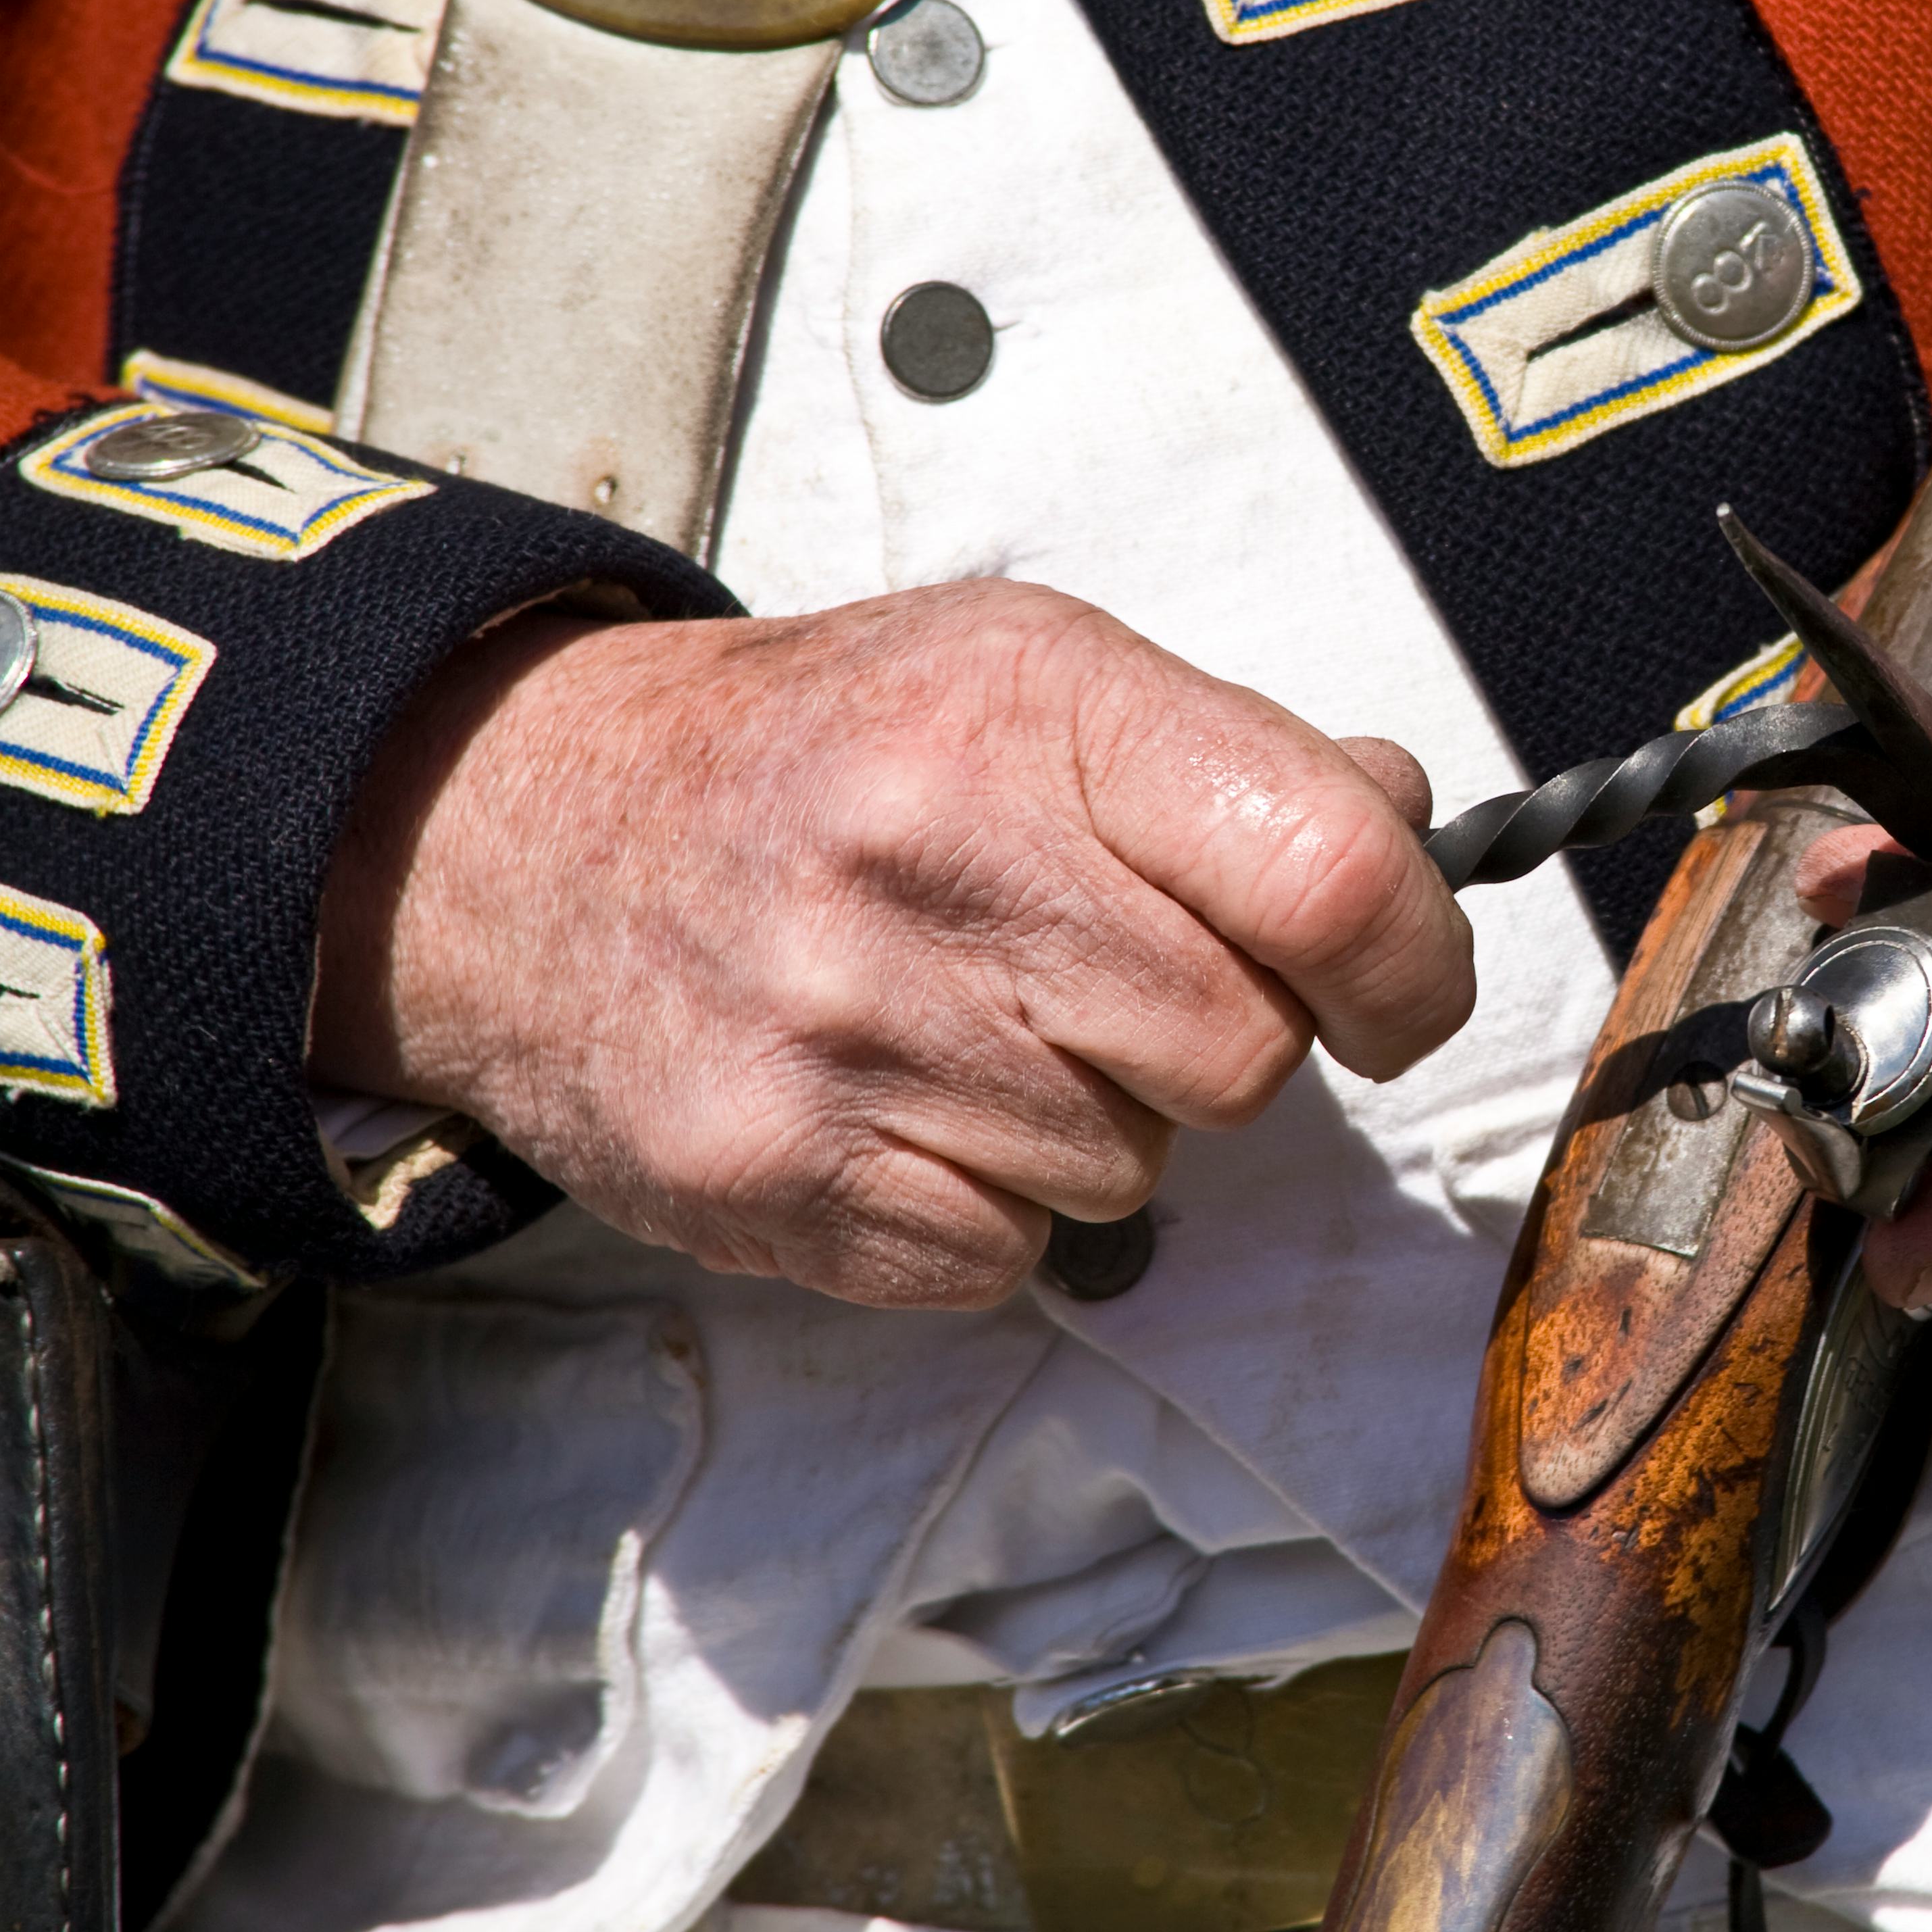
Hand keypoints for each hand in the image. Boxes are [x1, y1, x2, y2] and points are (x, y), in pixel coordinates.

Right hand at [311, 580, 1472, 1307]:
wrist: (521, 834)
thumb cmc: (822, 754)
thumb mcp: (1030, 673)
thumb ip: (1239, 754)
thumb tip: (1410, 839)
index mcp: (1033, 710)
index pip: (1329, 873)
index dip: (1409, 961)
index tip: (1390, 989)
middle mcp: (934, 862)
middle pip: (1243, 1054)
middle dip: (1215, 1038)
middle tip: (1103, 976)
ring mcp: (843, 1033)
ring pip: (1133, 1172)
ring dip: (1092, 1121)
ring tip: (969, 1017)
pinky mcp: (775, 1177)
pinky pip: (1007, 1259)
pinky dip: (983, 1206)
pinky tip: (900, 1101)